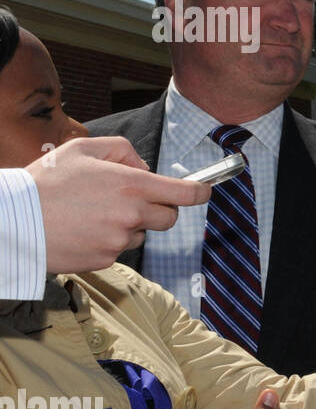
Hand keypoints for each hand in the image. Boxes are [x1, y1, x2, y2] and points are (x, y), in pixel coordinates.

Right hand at [28, 137, 210, 273]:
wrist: (14, 220)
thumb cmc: (46, 181)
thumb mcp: (84, 149)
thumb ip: (123, 151)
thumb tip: (144, 167)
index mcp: (132, 186)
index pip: (185, 193)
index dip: (199, 192)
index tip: (204, 191)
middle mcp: (132, 215)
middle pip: (169, 218)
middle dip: (159, 208)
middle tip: (132, 200)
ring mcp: (119, 240)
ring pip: (141, 235)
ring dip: (129, 226)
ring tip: (94, 214)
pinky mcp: (106, 259)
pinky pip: (119, 249)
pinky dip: (108, 240)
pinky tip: (83, 229)